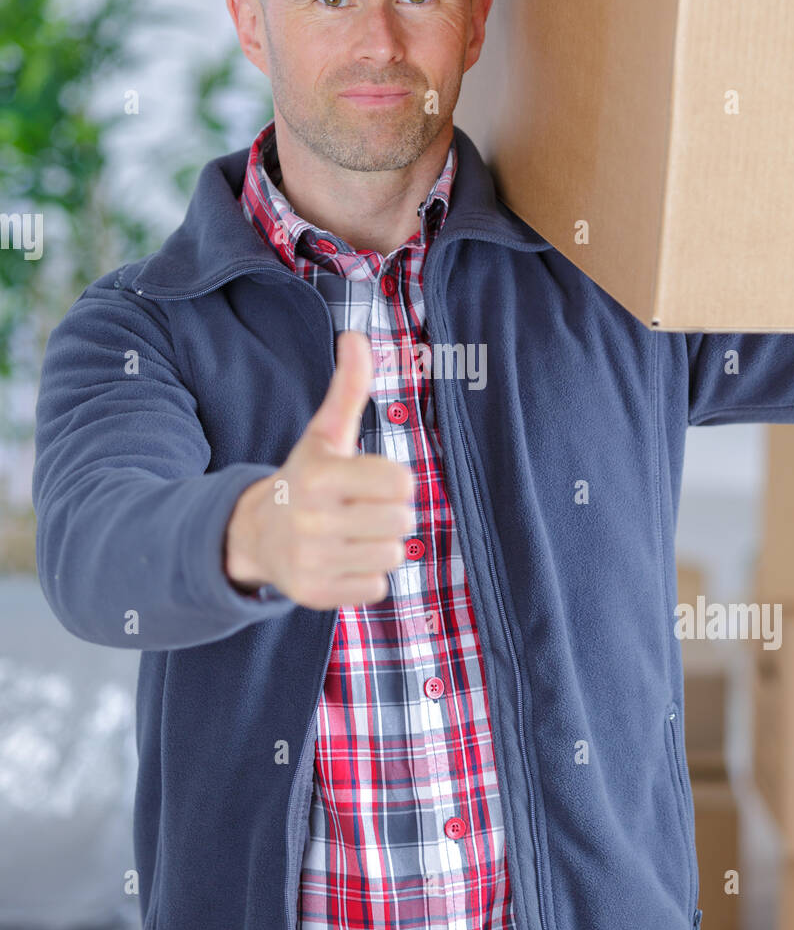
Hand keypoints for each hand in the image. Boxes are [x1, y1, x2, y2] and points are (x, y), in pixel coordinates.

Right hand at [225, 330, 414, 607]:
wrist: (253, 533)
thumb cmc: (305, 478)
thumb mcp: (324, 434)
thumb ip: (347, 389)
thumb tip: (356, 336)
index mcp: (320, 476)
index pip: (401, 482)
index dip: (394, 481)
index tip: (372, 481)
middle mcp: (312, 519)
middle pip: (403, 521)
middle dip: (390, 513)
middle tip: (361, 509)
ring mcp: (312, 560)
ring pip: (394, 555)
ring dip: (381, 545)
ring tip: (352, 534)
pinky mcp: (315, 594)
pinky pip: (377, 588)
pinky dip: (366, 577)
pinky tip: (342, 560)